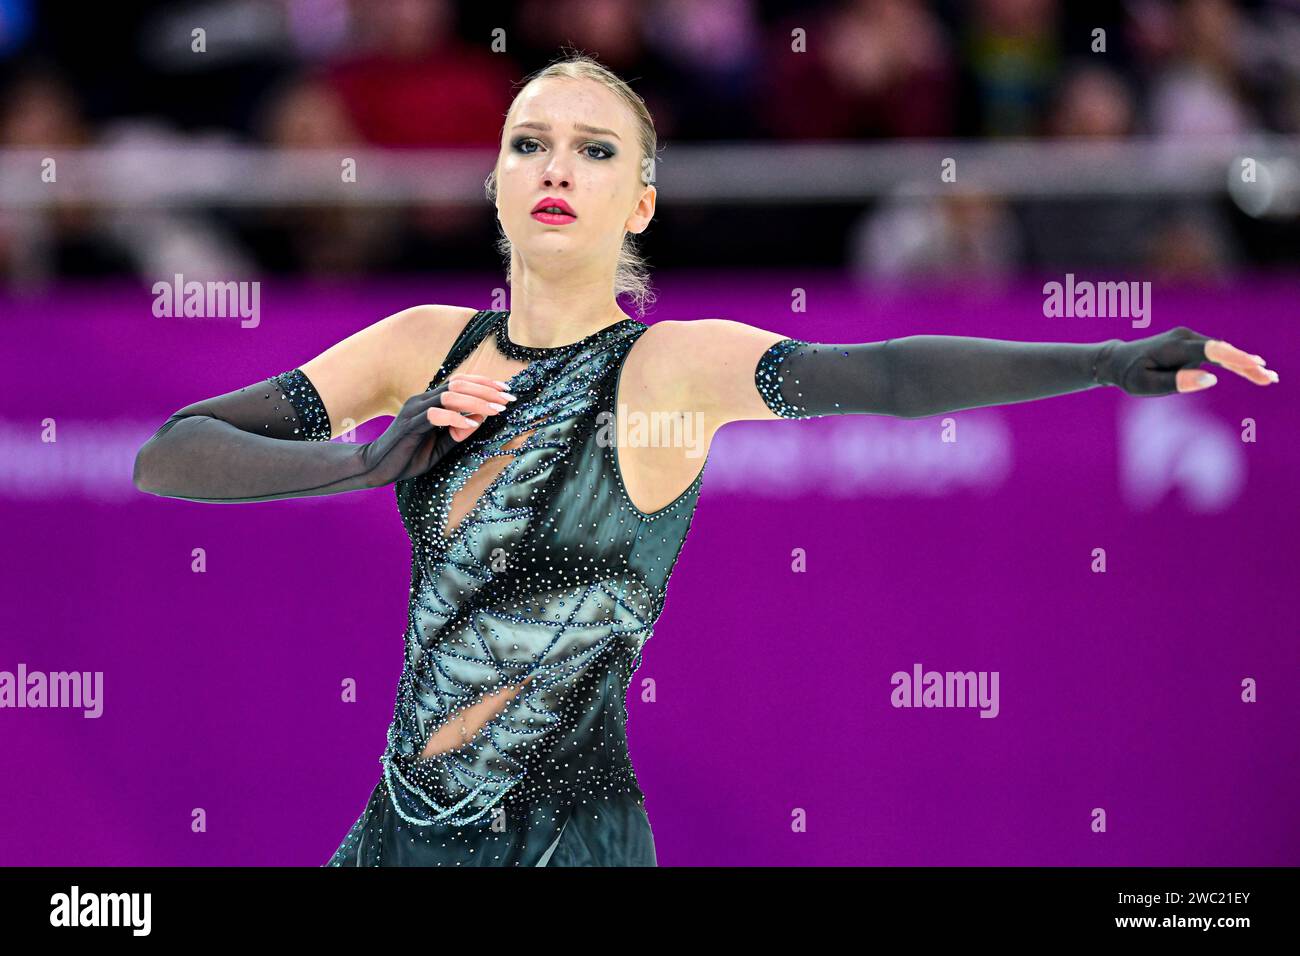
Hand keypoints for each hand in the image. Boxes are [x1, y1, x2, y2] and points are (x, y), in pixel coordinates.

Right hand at [358, 373, 516, 486]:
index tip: (505, 391)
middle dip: (487, 390)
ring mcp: (415, 411)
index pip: (460, 382)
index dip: (484, 383)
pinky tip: (470, 425)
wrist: (377, 467)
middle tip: (509, 398)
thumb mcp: (441, 445)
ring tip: (496, 409)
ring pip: (450, 396)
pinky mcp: (409, 425)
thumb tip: (481, 418)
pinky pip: (435, 415)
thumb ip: (459, 432)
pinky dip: (455, 418)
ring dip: (476, 401)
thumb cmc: (408, 456)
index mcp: (430, 401)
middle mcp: (422, 400)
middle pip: (459, 384)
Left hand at [1093, 326, 1278, 394]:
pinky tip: (1253, 367)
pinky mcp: (1192, 345)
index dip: (1234, 357)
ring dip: (1245, 365)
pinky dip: (1234, 362)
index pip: (1210, 351)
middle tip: (1269, 378)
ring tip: (1268, 378)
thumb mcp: (1145, 385)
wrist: (1118, 360)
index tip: (1254, 364)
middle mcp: (1185, 338)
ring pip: (1222, 353)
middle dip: (1247, 364)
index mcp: (1174, 346)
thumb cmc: (1130, 376)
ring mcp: (1190, 339)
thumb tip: (1211, 378)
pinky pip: (1216, 355)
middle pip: (1222, 351)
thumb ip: (1176, 383)